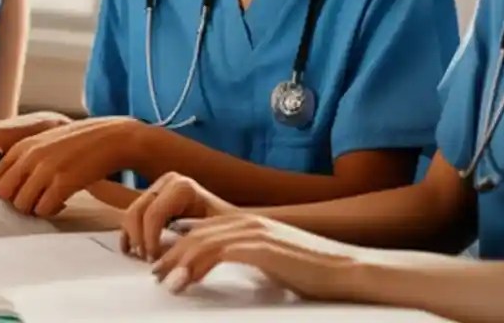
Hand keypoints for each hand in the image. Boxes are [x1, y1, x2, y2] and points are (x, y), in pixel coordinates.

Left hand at [0, 116, 143, 216]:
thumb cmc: (78, 145)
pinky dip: (53, 208)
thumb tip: (4, 189)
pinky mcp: (63, 180)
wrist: (111, 137)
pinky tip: (64, 197)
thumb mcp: (44, 146)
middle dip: (18, 201)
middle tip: (39, 194)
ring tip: (54, 194)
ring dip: (37, 206)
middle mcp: (28, 156)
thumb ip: (22, 162)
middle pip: (5, 196)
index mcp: (21, 147)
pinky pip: (44, 209)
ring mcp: (45, 168)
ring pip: (23, 205)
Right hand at [120, 171, 234, 260]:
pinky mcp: (153, 197)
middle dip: (140, 240)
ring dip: (133, 238)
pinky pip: (132, 214)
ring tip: (146, 257)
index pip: (153, 214)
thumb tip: (169, 264)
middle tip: (148, 261)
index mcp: (182, 187)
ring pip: (131, 214)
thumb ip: (191, 245)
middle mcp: (169, 181)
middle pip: (137, 213)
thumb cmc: (228, 228)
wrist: (234, 220)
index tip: (154, 260)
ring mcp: (159, 187)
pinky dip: (129, 233)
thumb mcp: (215, 234)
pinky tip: (132, 249)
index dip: (150, 240)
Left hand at [151, 214, 354, 299]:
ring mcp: (256, 232)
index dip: (178, 245)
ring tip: (165, 281)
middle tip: (156, 274)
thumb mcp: (271, 261)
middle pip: (196, 232)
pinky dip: (198, 265)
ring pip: (202, 240)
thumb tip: (220, 268)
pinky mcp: (263, 247)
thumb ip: (247, 257)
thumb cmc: (313, 270)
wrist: (347, 270)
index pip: (202, 228)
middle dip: (171, 253)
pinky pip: (220, 252)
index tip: (164, 266)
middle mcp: (249, 221)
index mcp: (250, 223)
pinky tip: (188, 280)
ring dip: (178, 261)